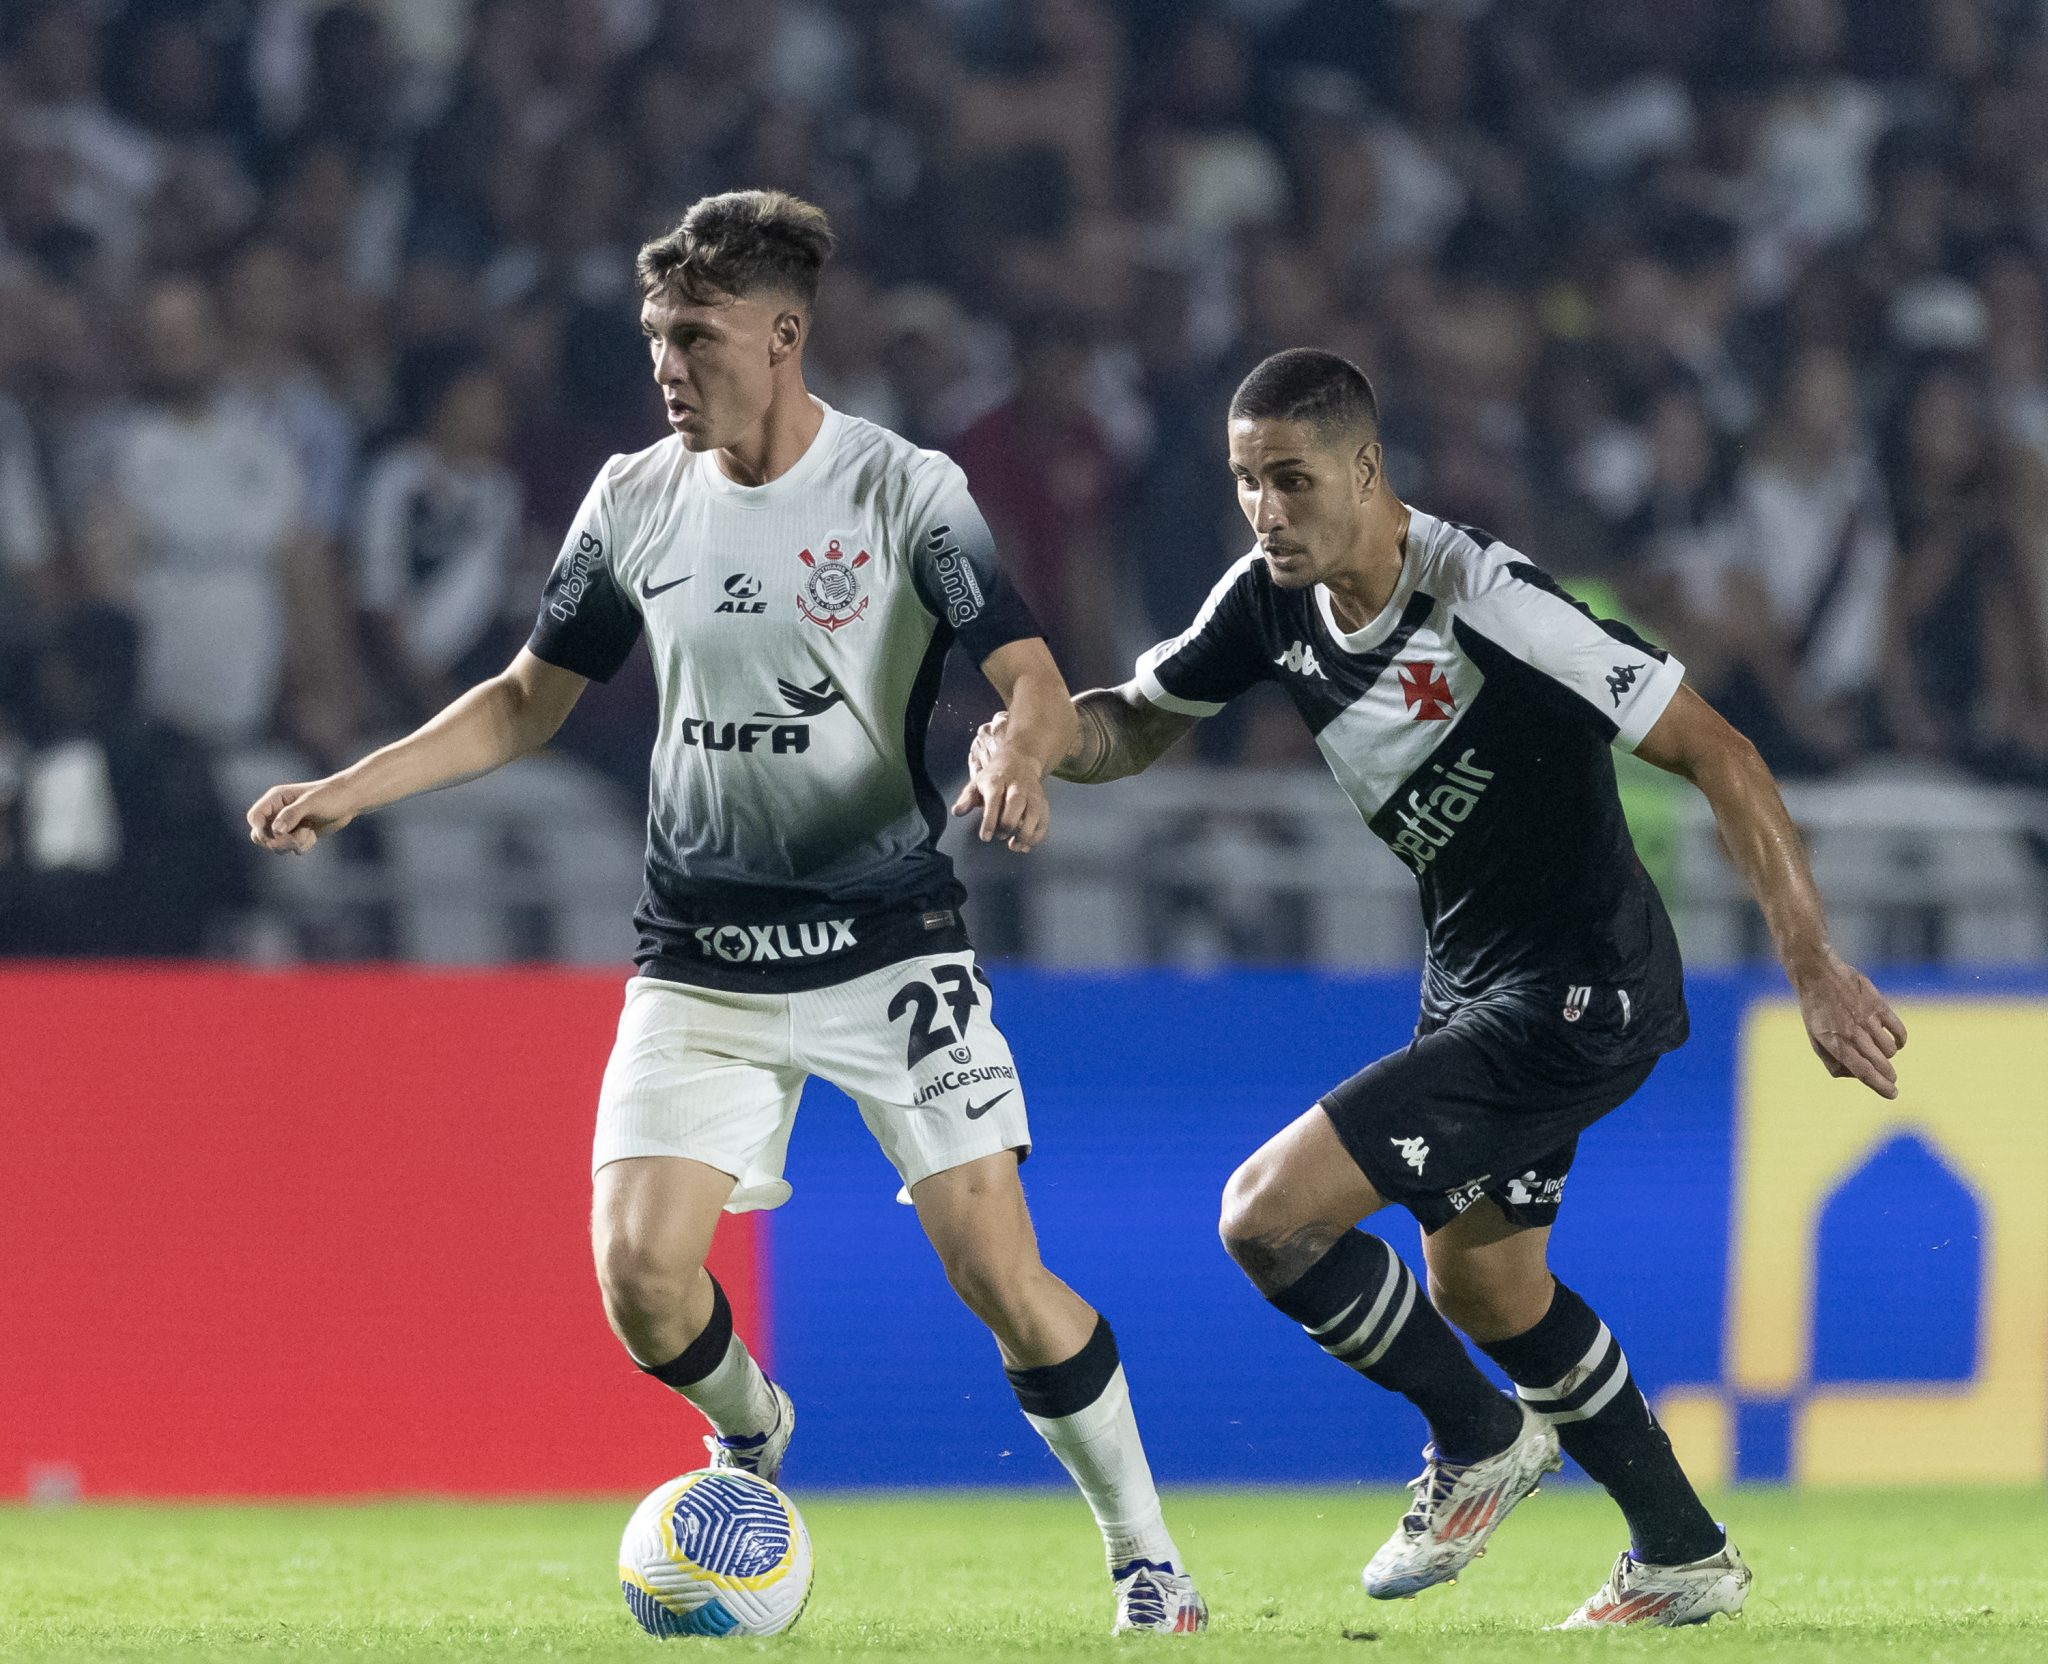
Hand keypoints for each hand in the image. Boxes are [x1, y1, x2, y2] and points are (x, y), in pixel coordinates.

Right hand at [246, 774, 359, 853]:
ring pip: (276, 845)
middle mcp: (277, 812)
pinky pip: (291, 849)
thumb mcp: (311, 803)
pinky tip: (313, 835)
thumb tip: (276, 831)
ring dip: (292, 844)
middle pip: (261, 836)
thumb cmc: (330, 796)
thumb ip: (292, 815)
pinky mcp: (297, 835)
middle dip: (278, 842)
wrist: (349, 801)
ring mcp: (286, 825)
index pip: (254, 817)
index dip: (260, 829)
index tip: (277, 835)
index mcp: (275, 800)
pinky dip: (303, 846)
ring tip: (308, 833)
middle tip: (295, 839)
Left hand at [951, 713, 1050, 851]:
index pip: (994, 799)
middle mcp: (1017, 786)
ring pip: (1035, 812)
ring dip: (1026, 833)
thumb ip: (967, 799)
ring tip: (1014, 846)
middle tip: (1000, 836)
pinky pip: (1044, 820)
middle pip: (1017, 803)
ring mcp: (1032, 794)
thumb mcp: (977, 784)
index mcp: (997, 780)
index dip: (989, 819)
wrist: (1019, 762)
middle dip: (1009, 823)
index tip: (985, 837)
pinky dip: (1037, 835)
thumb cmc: (994, 778)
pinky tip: (1026, 845)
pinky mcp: (1043, 802)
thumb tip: (957, 811)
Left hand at [1792, 949, 1907, 1097]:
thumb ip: (1832, 1059)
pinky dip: (1901, 1040)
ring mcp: (1867, 1018)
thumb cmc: (1816, 1010)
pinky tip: (1896, 1042)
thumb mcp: (1815, 1038)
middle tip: (1891, 1080)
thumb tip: (1854, 1076)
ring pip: (1889, 1049)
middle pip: (1880, 1064)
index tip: (1892, 1094)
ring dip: (1889, 1057)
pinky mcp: (1878, 1005)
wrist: (1817, 974)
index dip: (1879, 1086)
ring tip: (1882, 1054)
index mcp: (1835, 1043)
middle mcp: (1852, 1033)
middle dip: (1888, 1077)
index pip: (1863, 1071)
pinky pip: (1898, 1029)